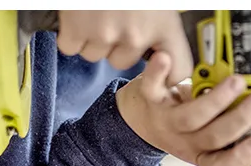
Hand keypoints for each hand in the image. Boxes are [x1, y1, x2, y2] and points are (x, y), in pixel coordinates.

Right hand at [56, 10, 192, 85]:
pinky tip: (79, 15)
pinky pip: (71, 47)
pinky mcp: (78, 31)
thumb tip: (164, 50)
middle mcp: (138, 36)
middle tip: (113, 16)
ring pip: (95, 55)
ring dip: (92, 38)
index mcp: (165, 25)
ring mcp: (106, 35)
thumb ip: (161, 25)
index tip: (158, 69)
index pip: (179, 72)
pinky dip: (70, 33)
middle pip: (122, 62)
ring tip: (96, 11)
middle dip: (115, 44)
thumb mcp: (159, 2)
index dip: (167, 75)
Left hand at [118, 52, 250, 165]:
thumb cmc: (185, 121)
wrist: (139, 117)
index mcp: (203, 154)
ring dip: (216, 100)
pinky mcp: (149, 97)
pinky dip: (158, 72)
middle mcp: (185, 142)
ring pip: (191, 117)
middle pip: (213, 138)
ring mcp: (166, 121)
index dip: (240, 160)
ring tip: (237, 82)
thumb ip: (233, 122)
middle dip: (241, 120)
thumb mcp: (210, 129)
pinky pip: (152, 86)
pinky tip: (167, 59)